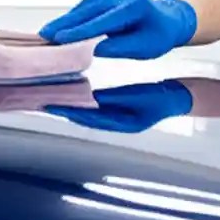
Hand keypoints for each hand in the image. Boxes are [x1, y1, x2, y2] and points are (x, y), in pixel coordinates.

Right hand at [38, 0, 197, 58]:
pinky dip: (73, 16)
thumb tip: (92, 50)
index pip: (103, 20)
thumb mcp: (144, 47)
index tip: (61, 38)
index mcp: (135, 7)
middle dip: (65, 22)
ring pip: (85, 5)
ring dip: (65, 19)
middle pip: (89, 9)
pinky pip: (88, 5)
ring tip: (47, 32)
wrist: (171, 18)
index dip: (81, 30)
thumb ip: (119, 47)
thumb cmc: (159, 35)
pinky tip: (60, 25)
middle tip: (44, 34)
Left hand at [44, 80, 192, 132]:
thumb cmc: (161, 98)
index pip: (89, 119)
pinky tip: (71, 95)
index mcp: (122, 123)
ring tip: (52, 99)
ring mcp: (116, 119)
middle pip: (84, 119)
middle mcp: (116, 124)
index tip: (51, 106)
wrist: (176, 97)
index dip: (70, 113)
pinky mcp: (116, 111)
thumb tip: (94, 97)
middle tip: (44, 102)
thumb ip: (117, 97)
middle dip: (65, 111)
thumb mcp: (139, 96)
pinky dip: (81, 103)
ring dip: (71, 107)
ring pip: (87, 114)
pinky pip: (94, 108)